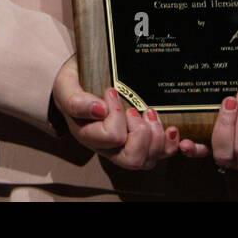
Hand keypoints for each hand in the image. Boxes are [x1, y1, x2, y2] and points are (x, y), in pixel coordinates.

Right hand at [51, 57, 179, 169]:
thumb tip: (98, 110)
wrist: (82, 77)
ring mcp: (126, 146)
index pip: (112, 137)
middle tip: (136, 110)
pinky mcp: (142, 142)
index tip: (110, 91)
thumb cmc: (75, 82)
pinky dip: (170, 143)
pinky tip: (171, 128)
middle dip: (142, 134)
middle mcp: (108, 147)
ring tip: (149, 111)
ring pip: (149, 160)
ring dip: (156, 135)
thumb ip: (75, 100)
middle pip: (133, 160)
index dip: (116, 114)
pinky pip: (162, 154)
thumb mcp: (67, 85)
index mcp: (89, 135)